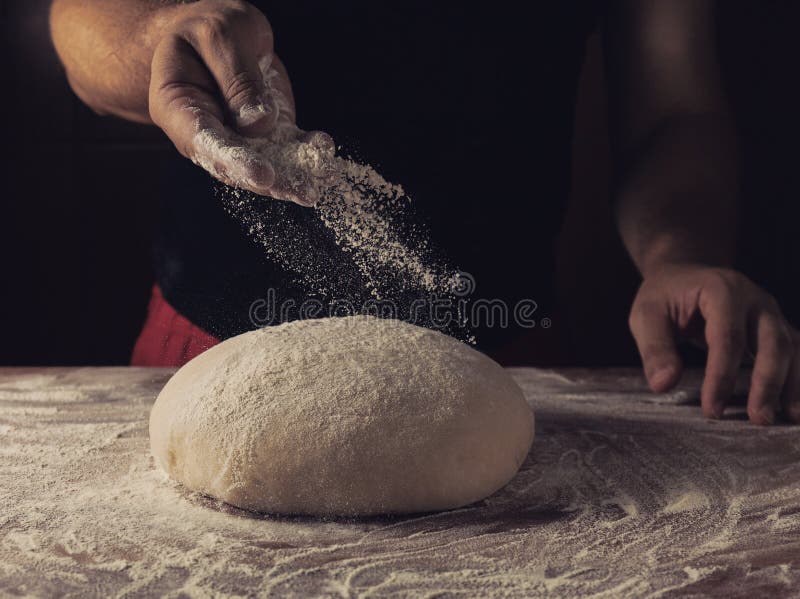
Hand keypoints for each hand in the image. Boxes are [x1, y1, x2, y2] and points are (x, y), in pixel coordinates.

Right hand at [147, 0, 332, 204]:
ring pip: (266, 162)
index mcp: (177, 107)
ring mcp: (239, 136)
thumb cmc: (207, 28)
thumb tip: (259, 123)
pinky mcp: (268, 131)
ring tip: (320, 184)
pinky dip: (308, 152)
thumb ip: (237, 79)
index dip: (233, 162)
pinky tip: (325, 153)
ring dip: (294, 176)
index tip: (262, 175)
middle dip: (273, 181)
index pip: (204, 142)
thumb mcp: (219, 37)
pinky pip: (288, 147)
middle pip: (237, 164)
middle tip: (301, 193)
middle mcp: (207, 132)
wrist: (219, 32)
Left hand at [628, 264, 798, 423]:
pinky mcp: (776, 327)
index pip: (727, 338)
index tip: (712, 410)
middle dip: (767, 382)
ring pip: (792, 347)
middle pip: (772, 342)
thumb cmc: (664, 296)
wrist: (685, 273)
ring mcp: (770, 312)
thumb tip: (662, 385)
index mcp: (721, 290)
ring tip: (787, 418)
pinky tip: (792, 408)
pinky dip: (798, 379)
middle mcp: (755, 299)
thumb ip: (654, 348)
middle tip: (758, 419)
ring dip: (791, 384)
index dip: (721, 376)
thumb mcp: (646, 314)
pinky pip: (796, 352)